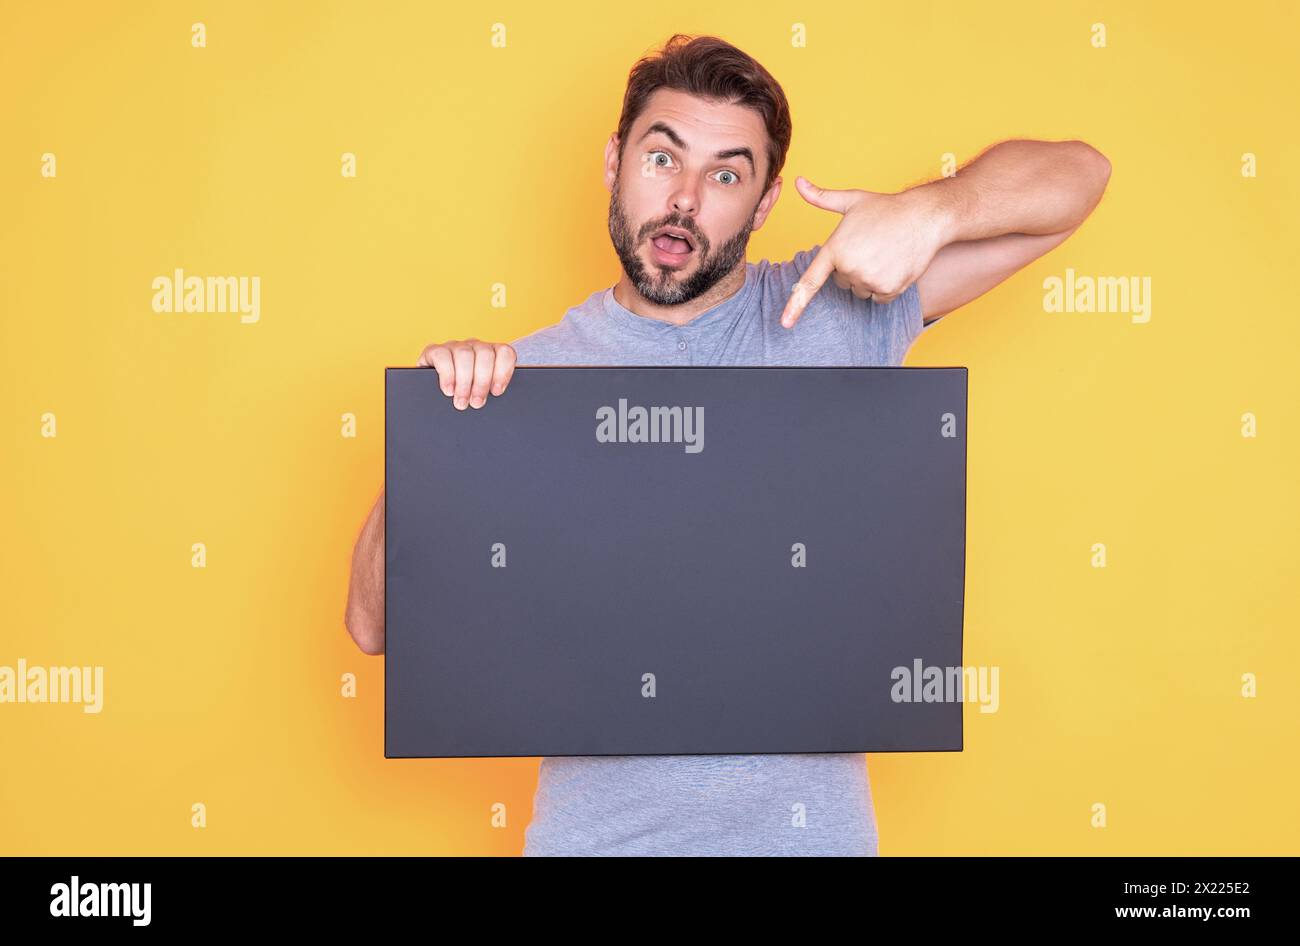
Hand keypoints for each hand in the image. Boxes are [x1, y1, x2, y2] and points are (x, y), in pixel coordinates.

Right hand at [416, 338, 516, 409]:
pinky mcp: (434, 350)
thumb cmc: (466, 394)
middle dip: (482, 381)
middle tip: (476, 402)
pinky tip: (448, 390)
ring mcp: (455, 346)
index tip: (497, 391)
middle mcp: (474, 346)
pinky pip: (442, 356)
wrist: (436, 394)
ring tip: (461, 401)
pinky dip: (447, 374)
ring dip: (464, 381)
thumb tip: (497, 396)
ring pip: (464, 354)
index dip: (503, 372)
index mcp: (492, 353)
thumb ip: (492, 391)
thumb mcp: (482, 392)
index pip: (505, 352)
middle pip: (485, 354)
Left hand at [780, 176, 950, 327]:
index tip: (785, 323)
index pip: (810, 282)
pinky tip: (894, 265)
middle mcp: (850, 267)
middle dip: (853, 269)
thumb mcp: (851, 200)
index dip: (795, 304)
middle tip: (871, 247)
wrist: (924, 216)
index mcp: (835, 248)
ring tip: (884, 254)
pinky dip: (885, 287)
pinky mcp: (888, 289)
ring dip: (870, 278)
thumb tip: (797, 182)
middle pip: (842, 282)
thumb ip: (821, 197)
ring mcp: (869, 280)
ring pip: (860, 291)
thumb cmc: (886, 208)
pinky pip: (878, 299)